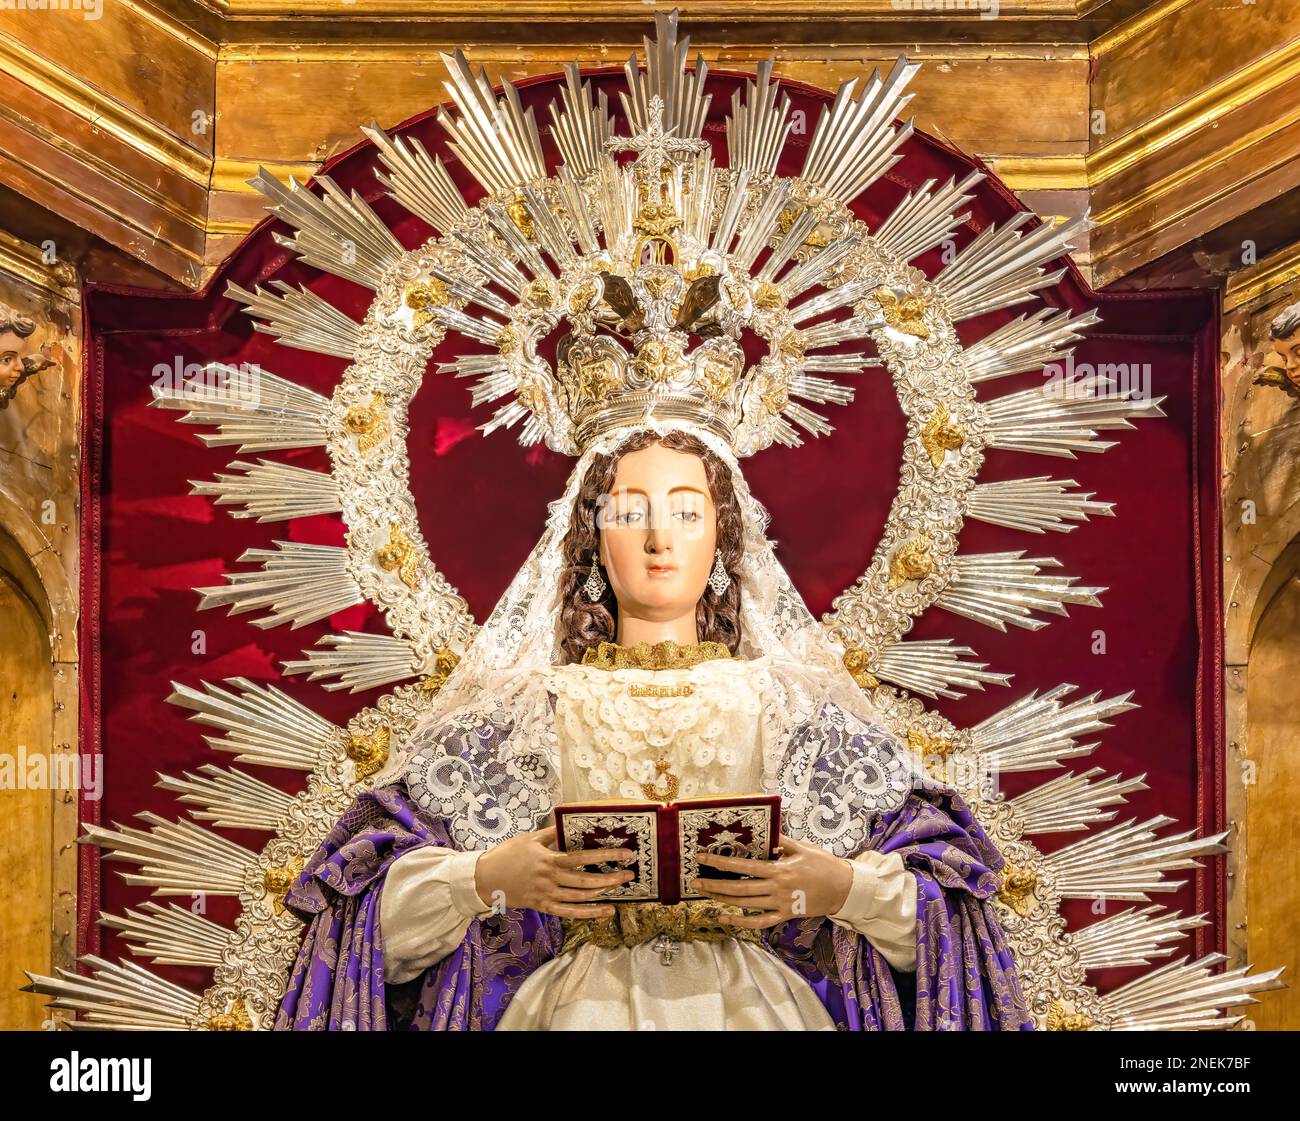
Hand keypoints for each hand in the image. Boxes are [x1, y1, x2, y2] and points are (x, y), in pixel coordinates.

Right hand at [474, 826, 634, 919]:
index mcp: (548, 860)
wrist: (485, 879)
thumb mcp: (529, 838)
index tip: (624, 853)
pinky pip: (569, 912)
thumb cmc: (507, 855)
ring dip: (602, 894)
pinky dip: (589, 913)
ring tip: (620, 888)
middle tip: (630, 874)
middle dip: (610, 877)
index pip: (582, 858)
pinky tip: (605, 910)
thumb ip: (551, 833)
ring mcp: (547, 895)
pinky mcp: (543, 906)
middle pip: (585, 880)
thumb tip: (569, 821)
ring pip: (580, 897)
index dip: (605, 856)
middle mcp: (550, 879)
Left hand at [693, 833, 853, 928]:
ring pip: (745, 904)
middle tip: (694, 881)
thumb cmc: (823, 865)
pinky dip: (741, 922)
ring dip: (723, 899)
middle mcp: (776, 888)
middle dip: (714, 884)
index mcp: (779, 869)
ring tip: (704, 894)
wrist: (843, 888)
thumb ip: (782, 841)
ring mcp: (780, 904)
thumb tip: (766, 833)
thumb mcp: (802, 847)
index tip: (703, 858)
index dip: (721, 863)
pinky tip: (725, 919)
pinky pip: (760, 922)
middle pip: (739, 888)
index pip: (744, 866)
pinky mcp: (785, 915)